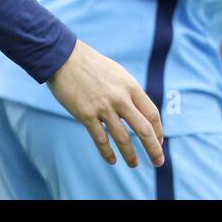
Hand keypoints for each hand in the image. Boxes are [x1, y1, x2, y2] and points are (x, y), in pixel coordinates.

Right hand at [47, 40, 164, 168]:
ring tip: (134, 164)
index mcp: (130, 86)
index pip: (152, 114)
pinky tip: (112, 160)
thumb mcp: (116, 73)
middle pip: (144, 130)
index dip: (158, 131)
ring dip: (130, 155)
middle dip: (154, 149)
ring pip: (123, 138)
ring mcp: (102, 107)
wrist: (62, 57)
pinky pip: (100, 139)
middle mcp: (119, 98)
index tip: (159, 141)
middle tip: (159, 162)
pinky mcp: (85, 114)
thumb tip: (139, 112)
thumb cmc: (90, 64)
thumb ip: (128, 91)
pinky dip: (108, 152)